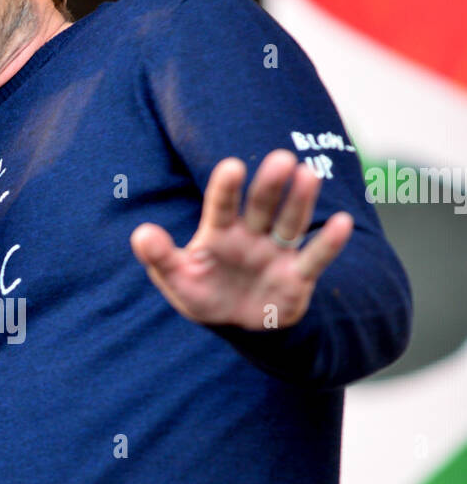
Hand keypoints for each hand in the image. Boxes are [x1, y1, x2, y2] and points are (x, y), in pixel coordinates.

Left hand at [129, 150, 353, 329]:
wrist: (234, 324)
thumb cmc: (204, 293)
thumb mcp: (176, 279)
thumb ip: (159, 257)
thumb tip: (140, 234)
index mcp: (219, 231)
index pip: (222, 205)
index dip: (226, 188)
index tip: (232, 167)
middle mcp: (251, 235)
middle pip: (262, 206)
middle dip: (270, 185)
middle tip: (282, 159)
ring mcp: (276, 253)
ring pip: (290, 223)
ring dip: (300, 201)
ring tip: (310, 175)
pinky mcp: (297, 277)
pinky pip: (314, 258)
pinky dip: (328, 243)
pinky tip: (342, 223)